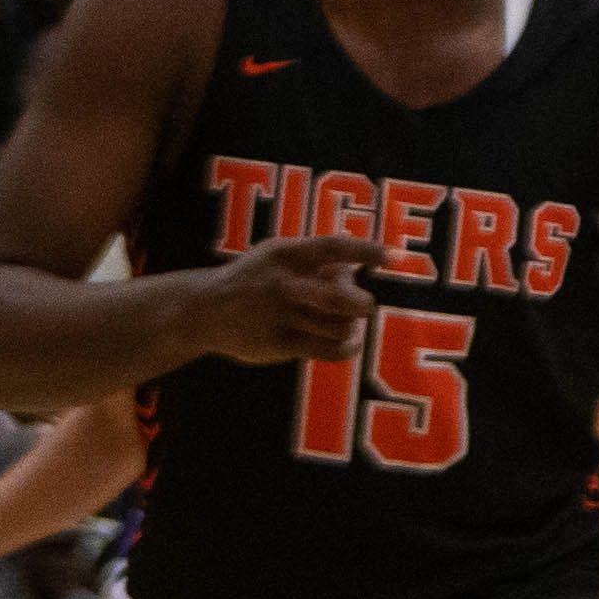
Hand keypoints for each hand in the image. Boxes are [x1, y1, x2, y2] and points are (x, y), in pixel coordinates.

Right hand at [194, 231, 375, 366]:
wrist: (202, 309)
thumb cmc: (254, 279)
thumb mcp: (276, 256)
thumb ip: (316, 260)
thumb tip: (358, 268)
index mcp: (285, 255)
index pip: (335, 248)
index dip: (368, 251)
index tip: (396, 257)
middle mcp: (283, 284)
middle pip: (342, 298)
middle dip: (362, 304)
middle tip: (364, 305)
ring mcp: (280, 316)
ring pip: (340, 326)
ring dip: (351, 326)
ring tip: (345, 323)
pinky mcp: (279, 344)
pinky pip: (330, 349)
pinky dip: (348, 347)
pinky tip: (349, 342)